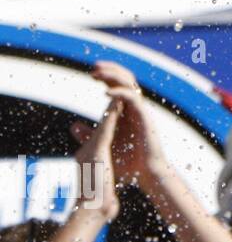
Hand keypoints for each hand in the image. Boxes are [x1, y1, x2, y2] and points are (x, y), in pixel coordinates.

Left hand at [69, 62, 165, 189]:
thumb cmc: (129, 163)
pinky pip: (134, 99)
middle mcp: (135, 108)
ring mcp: (141, 112)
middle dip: (111, 70)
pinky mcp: (144, 118)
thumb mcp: (103, 145)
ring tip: (98, 73)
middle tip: (94, 67)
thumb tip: (74, 126)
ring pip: (130, 84)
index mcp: (127, 111)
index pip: (119, 86)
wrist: (147, 174)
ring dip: (114, 76)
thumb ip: (90, 134)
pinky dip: (120, 93)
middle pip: (126, 80)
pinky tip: (106, 94)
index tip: (91, 72)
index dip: (107, 76)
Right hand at [71, 97, 123, 221]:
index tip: (115, 115)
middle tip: (114, 97)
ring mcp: (91, 151)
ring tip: (117, 94)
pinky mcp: (98, 151)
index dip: (106, 126)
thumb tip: (109, 192)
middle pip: (98, 128)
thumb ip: (103, 185)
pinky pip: (106, 127)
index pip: (98, 138)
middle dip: (107, 113)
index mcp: (89, 161)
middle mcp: (87, 153)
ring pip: (102, 124)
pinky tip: (118, 103)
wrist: (90, 212)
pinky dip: (112, 114)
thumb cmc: (97, 206)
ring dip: (110, 108)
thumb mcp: (101, 190)